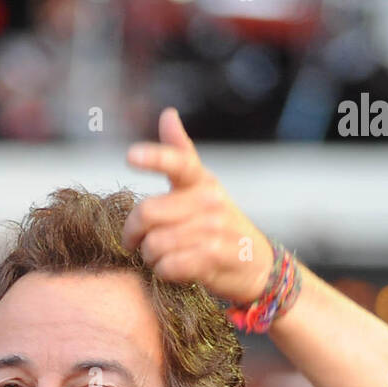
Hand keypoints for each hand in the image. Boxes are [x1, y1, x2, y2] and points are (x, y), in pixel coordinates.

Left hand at [123, 106, 272, 304]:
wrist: (257, 265)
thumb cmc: (219, 225)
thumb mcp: (203, 187)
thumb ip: (181, 155)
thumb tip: (168, 113)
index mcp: (203, 181)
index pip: (178, 162)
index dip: (154, 158)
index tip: (130, 156)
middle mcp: (210, 200)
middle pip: (147, 213)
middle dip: (132, 233)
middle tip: (134, 242)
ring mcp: (214, 229)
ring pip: (155, 243)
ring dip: (149, 256)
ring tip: (158, 258)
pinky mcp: (214, 258)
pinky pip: (169, 265)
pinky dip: (163, 272)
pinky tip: (170, 271)